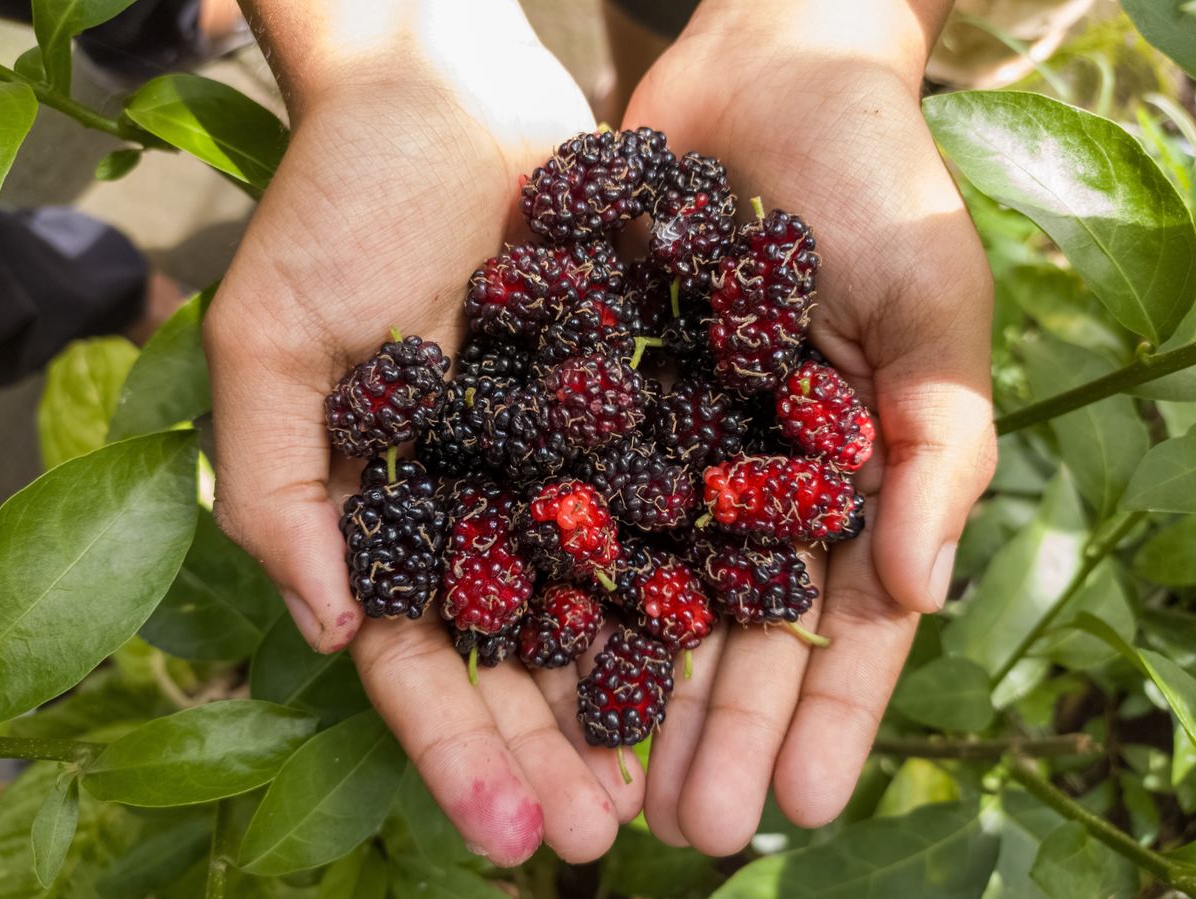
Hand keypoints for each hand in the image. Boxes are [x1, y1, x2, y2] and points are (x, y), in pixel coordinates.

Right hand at [204, 4, 639, 865]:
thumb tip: (334, 630)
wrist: (446, 94)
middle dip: (561, 751)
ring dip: (637, 697)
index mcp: (394, 514)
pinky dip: (694, 578)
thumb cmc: (336, 208)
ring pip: (606, 602)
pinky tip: (730, 654)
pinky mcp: (632, 408)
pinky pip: (668, 504)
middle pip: (524, 654)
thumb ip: (278, 489)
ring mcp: (562, 463)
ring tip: (677, 789)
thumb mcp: (270, 346)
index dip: (460, 749)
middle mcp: (484, 505)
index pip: (424, 657)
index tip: (511, 837)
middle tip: (611, 841)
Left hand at [620, 3, 996, 851]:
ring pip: (644, 590)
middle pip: (732, 630)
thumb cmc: (877, 183)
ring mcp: (671, 447)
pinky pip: (569, 497)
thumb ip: (934, 446)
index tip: (796, 805)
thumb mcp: (933, 309)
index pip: (842, 621)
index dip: (824, 715)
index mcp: (845, 477)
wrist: (769, 71)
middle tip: (683, 829)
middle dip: (713, 731)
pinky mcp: (596, 400)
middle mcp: (752, 480)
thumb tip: (918, 590)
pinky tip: (524, 654)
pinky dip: (549, 573)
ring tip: (600, 780)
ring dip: (625, 688)